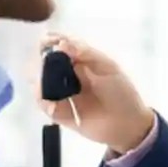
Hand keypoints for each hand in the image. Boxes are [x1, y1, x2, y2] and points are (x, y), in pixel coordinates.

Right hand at [35, 33, 153, 153]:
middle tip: (45, 64)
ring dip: (39, 82)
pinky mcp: (60, 113)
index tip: (45, 41)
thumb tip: (61, 44)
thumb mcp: (109, 68)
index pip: (59, 47)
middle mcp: (68, 76)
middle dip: (41, 62)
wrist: (129, 125)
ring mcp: (62, 94)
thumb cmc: (122, 93)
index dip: (49, 42)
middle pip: (44, 64)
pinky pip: (45, 105)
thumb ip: (87, 54)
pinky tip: (53, 104)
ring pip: (40, 84)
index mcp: (80, 61)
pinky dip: (45, 102)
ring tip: (45, 84)